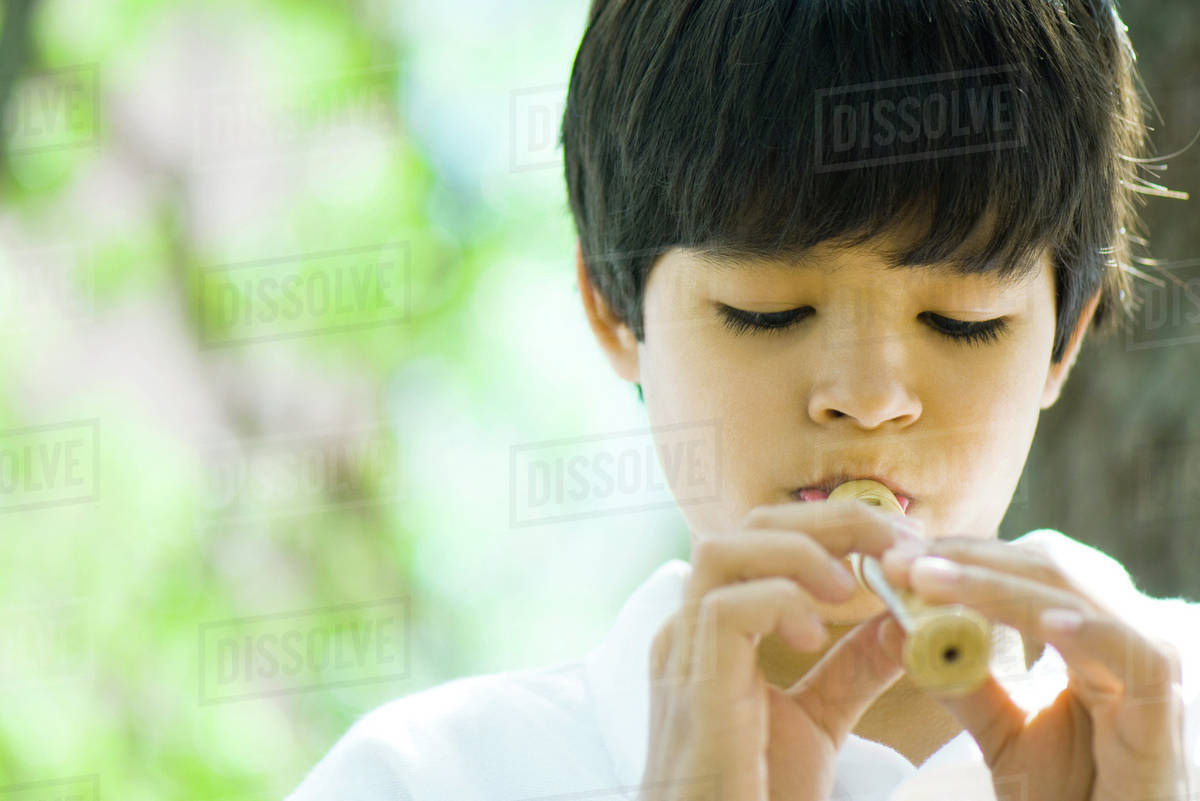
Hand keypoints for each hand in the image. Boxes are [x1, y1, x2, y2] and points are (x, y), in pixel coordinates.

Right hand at [641, 500, 916, 800]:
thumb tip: (900, 619)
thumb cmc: (757, 797)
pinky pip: (725, 608)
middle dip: (829, 521)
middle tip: (895, 544)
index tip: (900, 542)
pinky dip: (780, 602)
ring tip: (852, 587)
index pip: (763, 536)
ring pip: (722, 550)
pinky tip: (816, 635)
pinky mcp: (695, 687)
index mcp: (714, 629)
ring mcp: (683, 653)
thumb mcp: (817, 721)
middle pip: (745, 526)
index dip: (835, 526)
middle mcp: (689, 628)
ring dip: (799, 551)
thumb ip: (851, 669)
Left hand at [881, 537, 1191, 800]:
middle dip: (969, 559)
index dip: (965, 555)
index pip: (1028, 570)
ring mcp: (1146, 678)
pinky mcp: (1162, 720)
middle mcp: (1121, 644)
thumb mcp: (1003, 733)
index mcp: (1088, 640)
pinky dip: (1089, 632)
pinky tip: (1042, 620)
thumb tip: (895, 628)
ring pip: (1075, 601)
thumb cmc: (1070, 800)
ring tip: (930, 578)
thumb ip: (962, 681)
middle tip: (901, 558)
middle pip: (1050, 571)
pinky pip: (1136, 660)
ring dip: (996, 585)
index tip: (899, 555)